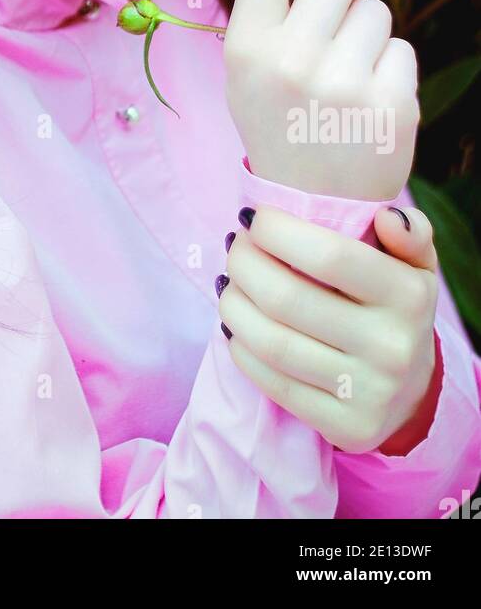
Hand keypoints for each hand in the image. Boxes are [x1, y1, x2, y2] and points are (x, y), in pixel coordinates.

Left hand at [218, 203, 439, 454]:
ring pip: (272, 343)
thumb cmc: (395, 307)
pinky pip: (273, 383)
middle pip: (286, 298)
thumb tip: (387, 218)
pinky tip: (234, 325)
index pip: (328, 255)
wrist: (411, 390)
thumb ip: (409, 231)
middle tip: (234, 247)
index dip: (277, 231)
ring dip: (233, 304)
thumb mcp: (415, 264)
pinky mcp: (345, 427)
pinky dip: (241, 347)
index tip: (253, 216)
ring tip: (228, 283)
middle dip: (244, 263)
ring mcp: (368, 392)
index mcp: (409, 295)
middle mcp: (391, 346)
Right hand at [223, 0, 418, 199]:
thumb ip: (269, 3)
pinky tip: (368, 103)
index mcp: (246, 45)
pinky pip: (402, 48)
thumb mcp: (247, 64)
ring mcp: (343, 84)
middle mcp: (291, 60)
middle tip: (333, 30)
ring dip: (367, 35)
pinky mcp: (391, 105)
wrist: (309, 208)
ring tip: (346, 78)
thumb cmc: (277, 118)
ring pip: (377, 10)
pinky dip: (390, 69)